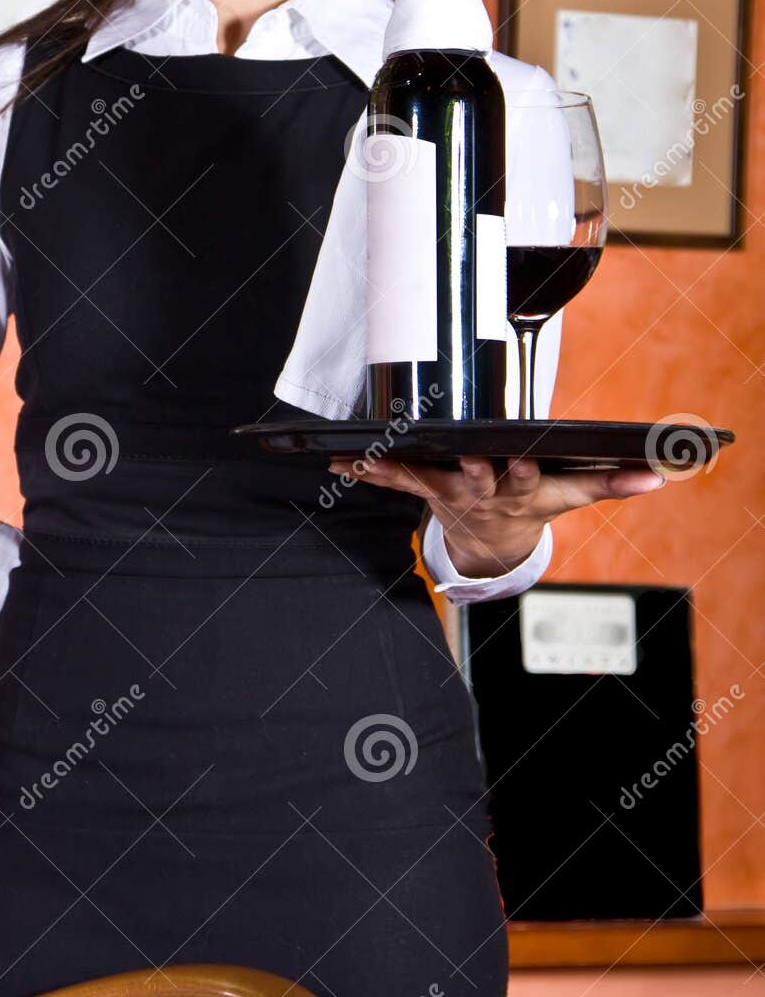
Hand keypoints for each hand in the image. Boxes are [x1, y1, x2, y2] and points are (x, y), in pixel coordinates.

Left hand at [326, 453, 667, 577]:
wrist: (494, 544)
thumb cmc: (536, 503)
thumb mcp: (574, 496)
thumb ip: (613, 482)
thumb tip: (660, 477)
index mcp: (519, 492)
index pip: (524, 481)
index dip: (522, 472)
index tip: (521, 459)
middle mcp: (482, 494)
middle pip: (474, 478)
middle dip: (467, 467)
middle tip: (459, 452)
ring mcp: (449, 493)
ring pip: (421, 479)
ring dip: (393, 468)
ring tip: (361, 456)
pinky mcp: (423, 488)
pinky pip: (391, 478)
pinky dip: (364, 470)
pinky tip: (336, 460)